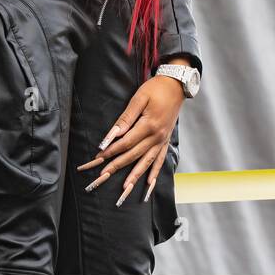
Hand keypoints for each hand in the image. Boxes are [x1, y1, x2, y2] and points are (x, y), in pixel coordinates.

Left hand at [76, 69, 186, 205]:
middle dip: (116, 167)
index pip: (125, 143)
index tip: (97, 158)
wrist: (177, 85)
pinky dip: (154, 173)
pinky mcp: (166, 141)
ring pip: (146, 162)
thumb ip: (126, 118)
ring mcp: (162, 140)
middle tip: (101, 178)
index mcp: (149, 125)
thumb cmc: (156, 89)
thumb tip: (113, 135)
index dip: (110, 151)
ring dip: (134, 176)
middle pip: (133, 155)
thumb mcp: (139, 98)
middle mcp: (157, 137)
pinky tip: (149, 184)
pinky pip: (160, 160)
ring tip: (124, 189)